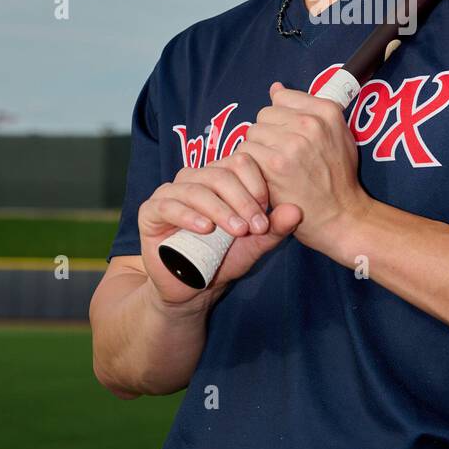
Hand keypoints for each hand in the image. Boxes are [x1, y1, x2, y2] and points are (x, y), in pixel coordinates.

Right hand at [138, 154, 302, 304]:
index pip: (240, 161)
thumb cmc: (224, 258)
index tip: (267, 213)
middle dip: (242, 200)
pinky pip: (169, 205)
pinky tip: (206, 229)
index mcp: (219, 177)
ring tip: (237, 231)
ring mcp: (170, 192)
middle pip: (220, 173)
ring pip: (197, 188)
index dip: (256, 184)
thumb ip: (274, 228)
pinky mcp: (150, 211)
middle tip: (256, 227)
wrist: (191, 287)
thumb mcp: (254, 244)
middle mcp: (195, 178)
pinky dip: (189, 215)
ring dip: (220, 209)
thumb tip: (297, 210)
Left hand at [243, 81, 371, 252]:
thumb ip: (308, 109)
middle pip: (265, 114)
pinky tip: (266, 178)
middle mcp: (310, 122)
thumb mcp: (338, 135)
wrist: (342, 216)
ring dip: (258, 151)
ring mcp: (292, 143)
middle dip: (268, 135)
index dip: (282, 119)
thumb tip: (275, 87)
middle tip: (282, 157)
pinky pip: (247, 152)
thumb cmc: (339, 178)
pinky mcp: (275, 164)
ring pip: (253, 133)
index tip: (290, 137)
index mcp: (327, 111)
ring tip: (275, 169)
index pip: (282, 97)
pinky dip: (251, 167)